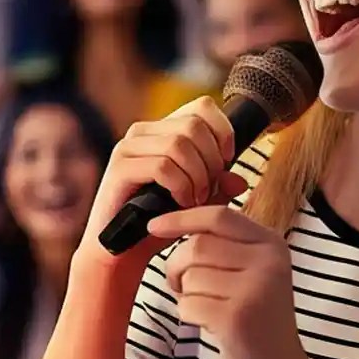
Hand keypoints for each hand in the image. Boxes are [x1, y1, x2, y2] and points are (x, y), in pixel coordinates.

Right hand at [75, 96, 248, 277]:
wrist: (122, 251)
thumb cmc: (159, 223)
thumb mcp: (200, 204)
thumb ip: (220, 188)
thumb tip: (239, 179)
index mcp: (162, 131)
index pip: (202, 107)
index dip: (223, 131)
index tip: (227, 162)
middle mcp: (143, 132)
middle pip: (194, 125)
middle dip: (211, 160)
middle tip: (209, 190)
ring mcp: (128, 147)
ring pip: (179, 144)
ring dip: (197, 175)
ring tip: (196, 199)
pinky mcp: (119, 168)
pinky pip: (162, 167)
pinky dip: (180, 186)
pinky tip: (182, 203)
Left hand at [148, 206, 311, 358]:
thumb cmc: (254, 321)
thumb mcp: (251, 273)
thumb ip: (223, 246)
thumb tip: (167, 222)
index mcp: (271, 244)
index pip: (218, 215)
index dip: (181, 217)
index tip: (153, 226)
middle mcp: (269, 261)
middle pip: (196, 245)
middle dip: (177, 267)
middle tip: (183, 288)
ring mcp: (256, 288)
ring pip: (190, 275)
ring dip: (187, 295)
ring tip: (209, 309)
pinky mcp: (238, 317)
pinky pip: (188, 303)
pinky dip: (189, 315)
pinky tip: (212, 325)